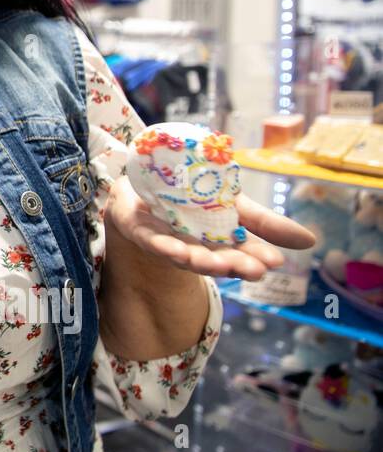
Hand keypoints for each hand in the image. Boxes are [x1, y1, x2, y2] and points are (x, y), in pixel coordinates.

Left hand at [104, 175, 315, 281]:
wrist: (143, 181)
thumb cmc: (191, 198)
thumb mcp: (235, 204)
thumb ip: (266, 223)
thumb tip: (311, 242)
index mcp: (218, 243)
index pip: (242, 254)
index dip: (256, 259)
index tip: (274, 263)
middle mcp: (194, 247)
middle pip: (215, 260)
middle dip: (233, 266)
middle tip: (254, 270)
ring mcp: (166, 240)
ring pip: (185, 255)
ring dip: (200, 261)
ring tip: (215, 265)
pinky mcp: (140, 229)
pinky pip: (151, 240)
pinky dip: (163, 246)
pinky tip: (175, 252)